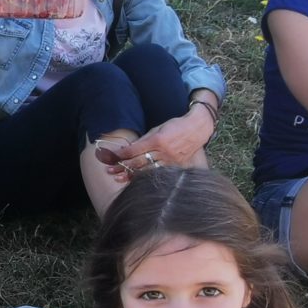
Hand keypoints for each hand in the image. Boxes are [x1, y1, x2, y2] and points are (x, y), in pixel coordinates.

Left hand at [94, 110, 210, 181]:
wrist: (197, 129)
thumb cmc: (175, 126)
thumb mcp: (158, 129)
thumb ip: (144, 140)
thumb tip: (128, 150)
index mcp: (157, 140)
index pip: (134, 150)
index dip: (121, 155)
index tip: (112, 158)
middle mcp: (163, 152)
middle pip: (139, 162)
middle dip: (123, 167)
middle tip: (110, 171)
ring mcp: (171, 161)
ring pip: (148, 171)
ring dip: (132, 175)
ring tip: (119, 178)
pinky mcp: (177, 167)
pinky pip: (160, 174)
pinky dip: (148, 177)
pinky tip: (138, 181)